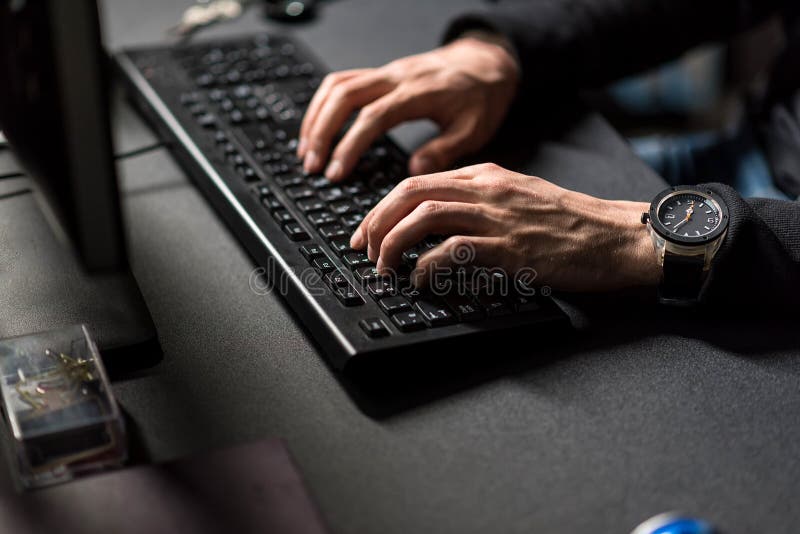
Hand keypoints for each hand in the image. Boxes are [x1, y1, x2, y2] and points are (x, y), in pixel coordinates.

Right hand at [297, 36, 519, 180]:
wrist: (486, 64)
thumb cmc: (481, 97)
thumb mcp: (474, 130)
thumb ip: (444, 150)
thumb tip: (414, 170)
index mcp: (417, 93)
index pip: (373, 117)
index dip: (350, 145)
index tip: (336, 172)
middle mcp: (396, 77)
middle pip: (344, 95)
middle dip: (321, 131)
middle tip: (312, 165)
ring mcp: (386, 73)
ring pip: (337, 85)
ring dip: (316, 117)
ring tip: (306, 151)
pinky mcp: (381, 75)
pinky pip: (342, 82)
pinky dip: (323, 105)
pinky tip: (317, 128)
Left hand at [350, 163, 660, 291]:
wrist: (613, 236)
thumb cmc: (569, 223)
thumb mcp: (518, 196)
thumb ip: (478, 199)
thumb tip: (435, 220)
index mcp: (485, 175)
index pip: (417, 182)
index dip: (382, 209)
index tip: (367, 232)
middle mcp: (486, 190)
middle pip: (410, 194)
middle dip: (377, 223)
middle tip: (364, 251)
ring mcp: (497, 217)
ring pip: (424, 216)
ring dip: (393, 244)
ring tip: (386, 269)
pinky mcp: (509, 248)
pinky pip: (452, 251)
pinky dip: (426, 267)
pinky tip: (420, 280)